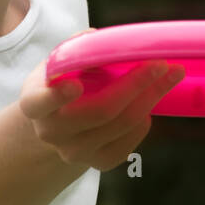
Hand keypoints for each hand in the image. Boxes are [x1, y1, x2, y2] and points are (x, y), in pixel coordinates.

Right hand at [20, 31, 183, 172]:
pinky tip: (147, 103)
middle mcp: (52, 132)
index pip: (40, 103)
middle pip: (100, 111)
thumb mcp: (59, 63)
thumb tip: (101, 41)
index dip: (56, 96)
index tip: (75, 86)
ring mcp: (75, 152)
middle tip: (161, 64)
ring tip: (170, 75)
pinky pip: (130, 141)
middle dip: (135, 85)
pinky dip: (144, 120)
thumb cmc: (61, 82)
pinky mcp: (99, 163)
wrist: (58, 124)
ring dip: (151, 96)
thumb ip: (76, 50)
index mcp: (35, 103)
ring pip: (122, 124)